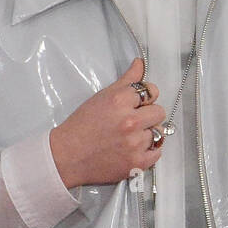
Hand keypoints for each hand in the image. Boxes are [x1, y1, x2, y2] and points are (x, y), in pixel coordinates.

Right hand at [48, 57, 167, 187]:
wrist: (68, 156)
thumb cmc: (81, 128)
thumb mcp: (102, 97)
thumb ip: (126, 80)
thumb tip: (140, 64)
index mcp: (120, 102)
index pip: (152, 91)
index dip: (144, 98)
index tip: (138, 104)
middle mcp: (129, 122)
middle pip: (159, 112)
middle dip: (148, 115)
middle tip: (133, 121)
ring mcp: (134, 144)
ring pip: (158, 132)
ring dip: (147, 134)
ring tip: (129, 136)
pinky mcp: (137, 162)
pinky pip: (157, 152)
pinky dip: (148, 151)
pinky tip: (133, 149)